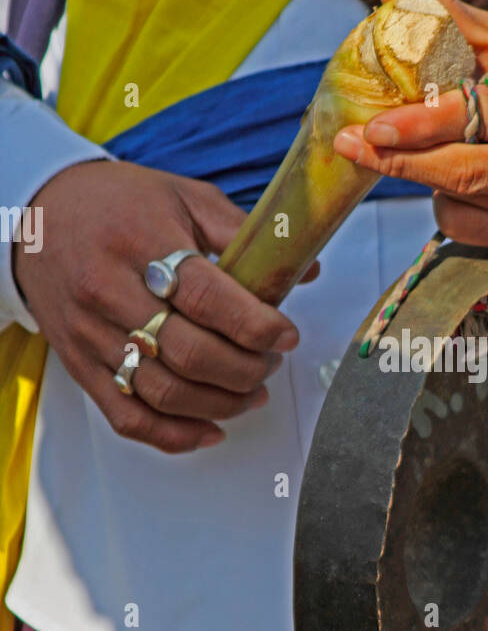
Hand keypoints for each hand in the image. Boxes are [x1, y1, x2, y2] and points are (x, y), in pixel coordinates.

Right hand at [13, 160, 310, 453]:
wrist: (39, 213)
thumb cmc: (118, 204)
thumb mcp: (183, 196)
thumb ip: (241, 232)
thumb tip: (305, 270)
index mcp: (141, 242)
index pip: (208, 299)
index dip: (257, 326)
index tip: (285, 336)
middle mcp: (110, 292)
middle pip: (191, 354)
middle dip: (247, 369)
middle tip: (271, 362)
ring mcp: (91, 334)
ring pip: (164, 393)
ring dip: (221, 404)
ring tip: (252, 392)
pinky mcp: (80, 364)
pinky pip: (127, 416)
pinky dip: (174, 435)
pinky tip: (210, 429)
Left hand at [333, 0, 487, 251]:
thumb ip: (454, 16)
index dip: (426, 123)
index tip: (374, 125)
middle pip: (471, 170)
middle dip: (404, 161)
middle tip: (353, 145)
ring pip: (465, 200)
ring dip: (422, 174)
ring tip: (404, 146)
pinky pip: (468, 228)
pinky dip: (444, 201)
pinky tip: (449, 176)